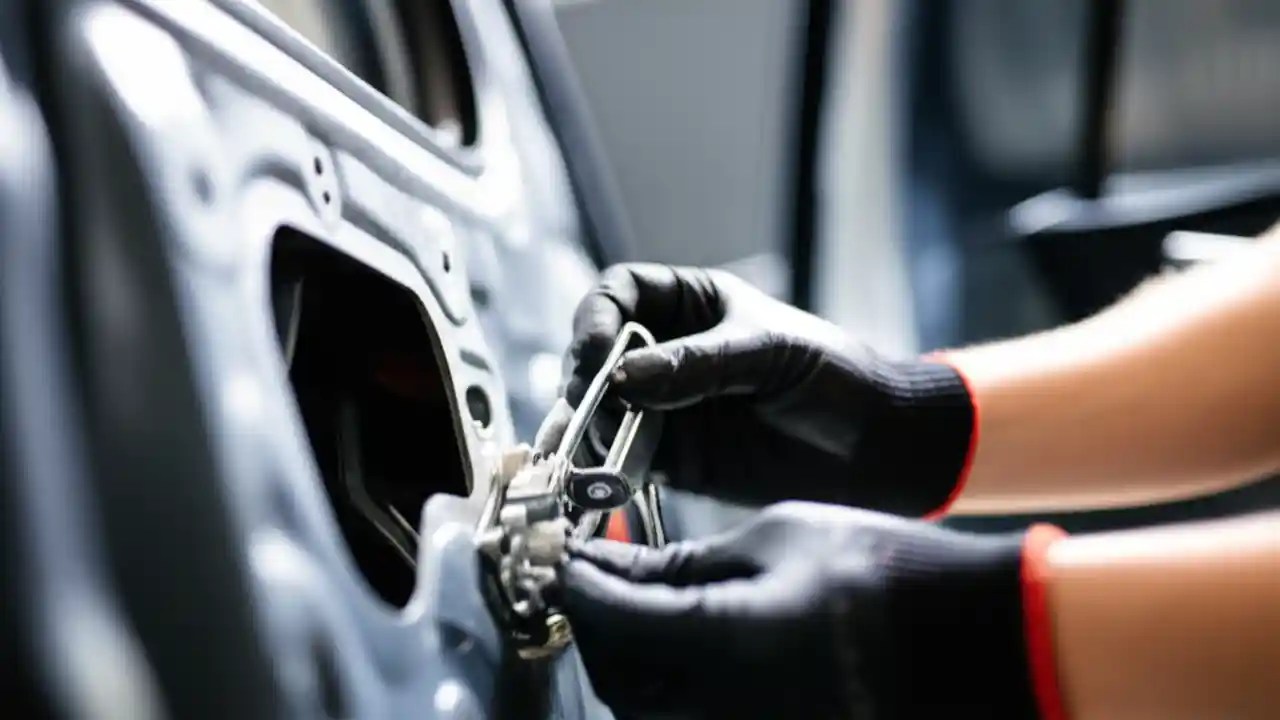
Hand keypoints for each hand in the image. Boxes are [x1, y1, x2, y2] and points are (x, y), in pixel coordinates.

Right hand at [538, 263, 974, 515]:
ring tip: (603, 450)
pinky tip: (606, 479)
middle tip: (597, 407)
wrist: (878, 448)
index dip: (596, 317)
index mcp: (691, 305)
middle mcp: (666, 353)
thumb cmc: (835, 376)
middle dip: (587, 381)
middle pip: (596, 357)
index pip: (619, 294)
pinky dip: (606, 470)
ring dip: (590, 430)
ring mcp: (664, 408)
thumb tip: (623, 375)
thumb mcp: (769, 353)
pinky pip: (621, 461)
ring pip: (599, 412)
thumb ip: (698, 364)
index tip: (597, 350)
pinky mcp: (672, 461)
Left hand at [561, 502, 1060, 717]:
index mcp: (727, 646)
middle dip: (594, 625)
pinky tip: (686, 646)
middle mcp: (726, 712)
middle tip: (600, 577)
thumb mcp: (779, 538)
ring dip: (628, 660)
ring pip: (646, 711)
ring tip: (639, 608)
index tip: (564, 553)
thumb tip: (608, 564)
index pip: (607, 616)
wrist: (979, 640)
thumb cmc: (886, 574)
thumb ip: (683, 562)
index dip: (574, 580)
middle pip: (615, 678)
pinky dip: (671, 687)